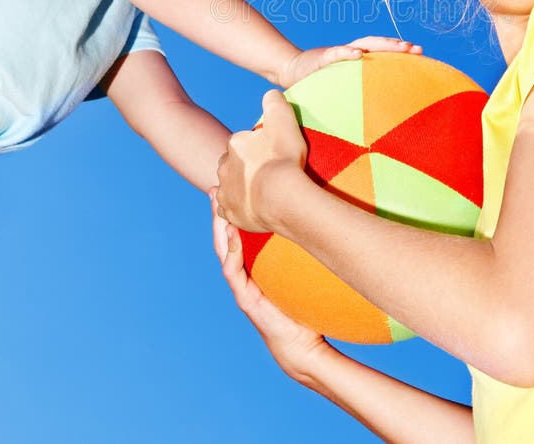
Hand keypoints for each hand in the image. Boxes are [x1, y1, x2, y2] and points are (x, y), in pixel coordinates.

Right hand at [211, 191, 331, 382]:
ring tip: (217, 207)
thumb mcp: (300, 271)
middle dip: (218, 214)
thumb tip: (320, 222)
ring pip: (224, 252)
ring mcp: (242, 287)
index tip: (231, 187)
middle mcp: (245, 274)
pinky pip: (234, 272)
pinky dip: (231, 253)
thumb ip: (301, 251)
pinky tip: (231, 235)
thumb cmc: (304, 307)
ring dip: (219, 229)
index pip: (239, 234)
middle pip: (225, 238)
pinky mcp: (245, 299)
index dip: (233, 212)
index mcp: (254, 267)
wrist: (302, 345)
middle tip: (214, 189)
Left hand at [216, 89, 308, 231]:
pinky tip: (252, 207)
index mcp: (235, 144)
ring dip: (241, 187)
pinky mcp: (230, 213)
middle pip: (233, 163)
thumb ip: (275, 101)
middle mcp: (225, 167)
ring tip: (262, 191)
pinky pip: (230, 210)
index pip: (242, 141)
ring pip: (230, 186)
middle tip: (267, 172)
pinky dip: (238, 208)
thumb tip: (270, 95)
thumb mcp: (283, 119)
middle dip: (245, 166)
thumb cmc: (282, 158)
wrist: (280, 197)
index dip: (258, 146)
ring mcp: (226, 192)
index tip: (272, 152)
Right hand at [278, 36, 421, 88]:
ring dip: (383, 44)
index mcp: (357, 60)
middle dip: (398, 46)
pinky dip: (347, 52)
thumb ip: (359, 94)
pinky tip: (357, 54)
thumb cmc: (318, 82)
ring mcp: (338, 53)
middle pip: (378, 45)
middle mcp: (351, 53)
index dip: (400, 52)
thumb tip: (382, 117)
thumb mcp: (342, 87)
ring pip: (364, 44)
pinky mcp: (321, 58)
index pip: (382, 52)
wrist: (290, 71)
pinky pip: (336, 54)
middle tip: (417, 49)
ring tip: (400, 46)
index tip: (421, 53)